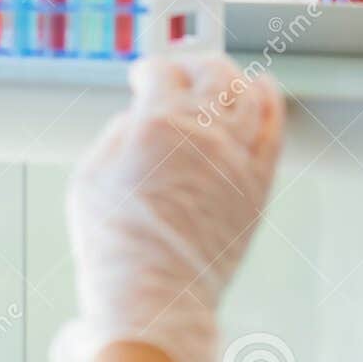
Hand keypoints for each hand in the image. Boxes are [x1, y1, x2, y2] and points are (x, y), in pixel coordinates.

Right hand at [52, 54, 284, 361]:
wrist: (155, 299)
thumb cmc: (115, 247)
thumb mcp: (89, 178)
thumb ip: (116, 134)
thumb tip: (138, 117)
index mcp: (155, 126)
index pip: (161, 71)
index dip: (148, 68)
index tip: (142, 77)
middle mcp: (201, 133)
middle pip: (212, 72)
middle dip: (193, 63)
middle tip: (182, 69)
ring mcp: (235, 158)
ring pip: (246, 95)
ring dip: (231, 78)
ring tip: (220, 77)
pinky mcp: (257, 185)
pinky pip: (273, 130)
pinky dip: (270, 102)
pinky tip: (265, 89)